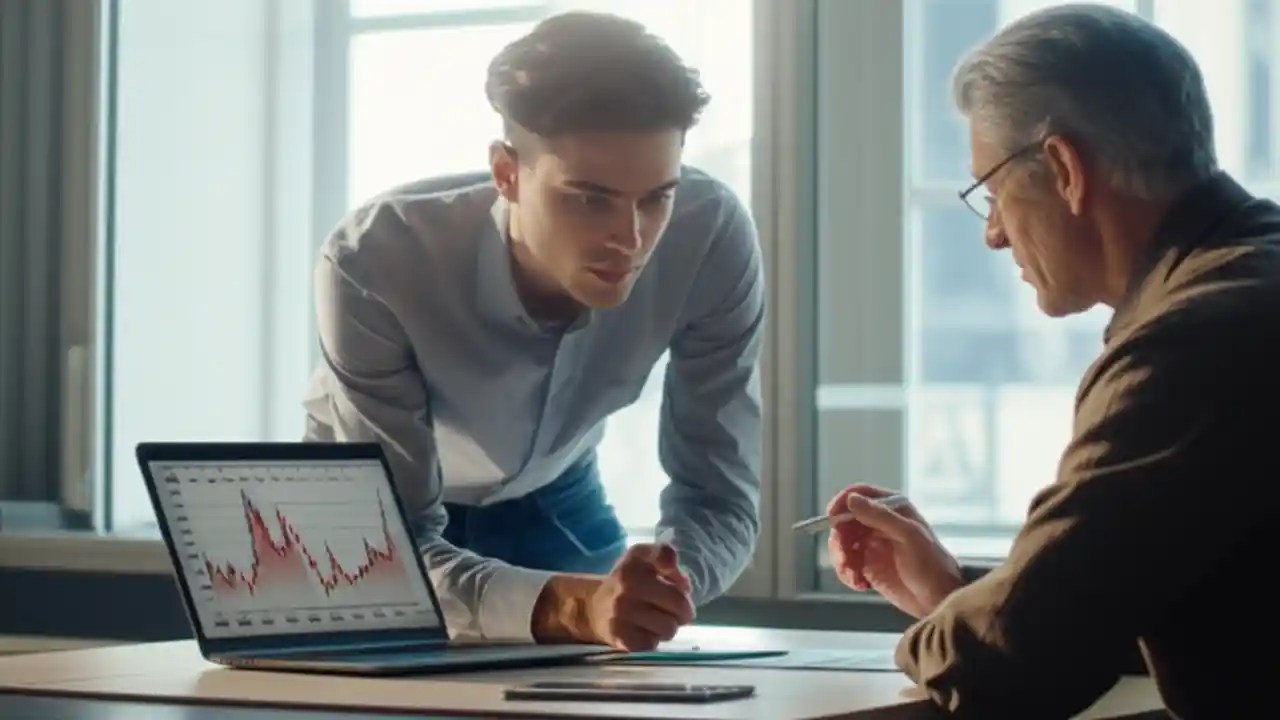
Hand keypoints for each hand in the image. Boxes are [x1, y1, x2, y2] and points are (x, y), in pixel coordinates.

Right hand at [587, 543, 694, 650]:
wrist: (594, 607)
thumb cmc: (629, 583)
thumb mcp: (643, 560)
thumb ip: (667, 561)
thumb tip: (685, 586)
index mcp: (635, 560)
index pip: (665, 554)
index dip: (676, 568)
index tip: (671, 574)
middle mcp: (627, 582)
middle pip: (679, 602)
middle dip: (684, 610)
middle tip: (677, 611)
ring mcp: (622, 610)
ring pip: (669, 627)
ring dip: (668, 627)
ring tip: (657, 621)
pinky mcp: (620, 635)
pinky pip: (653, 643)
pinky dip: (652, 640)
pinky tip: (643, 631)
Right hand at [826, 484, 962, 618]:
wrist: (939, 600)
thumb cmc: (931, 564)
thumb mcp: (908, 535)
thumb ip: (880, 516)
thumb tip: (852, 499)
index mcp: (891, 509)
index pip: (859, 494)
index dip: (842, 502)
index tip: (832, 517)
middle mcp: (878, 523)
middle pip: (844, 521)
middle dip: (840, 540)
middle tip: (845, 558)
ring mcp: (871, 544)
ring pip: (841, 544)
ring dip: (842, 560)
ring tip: (854, 576)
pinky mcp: (867, 566)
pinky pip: (846, 564)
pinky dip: (847, 574)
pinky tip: (860, 585)